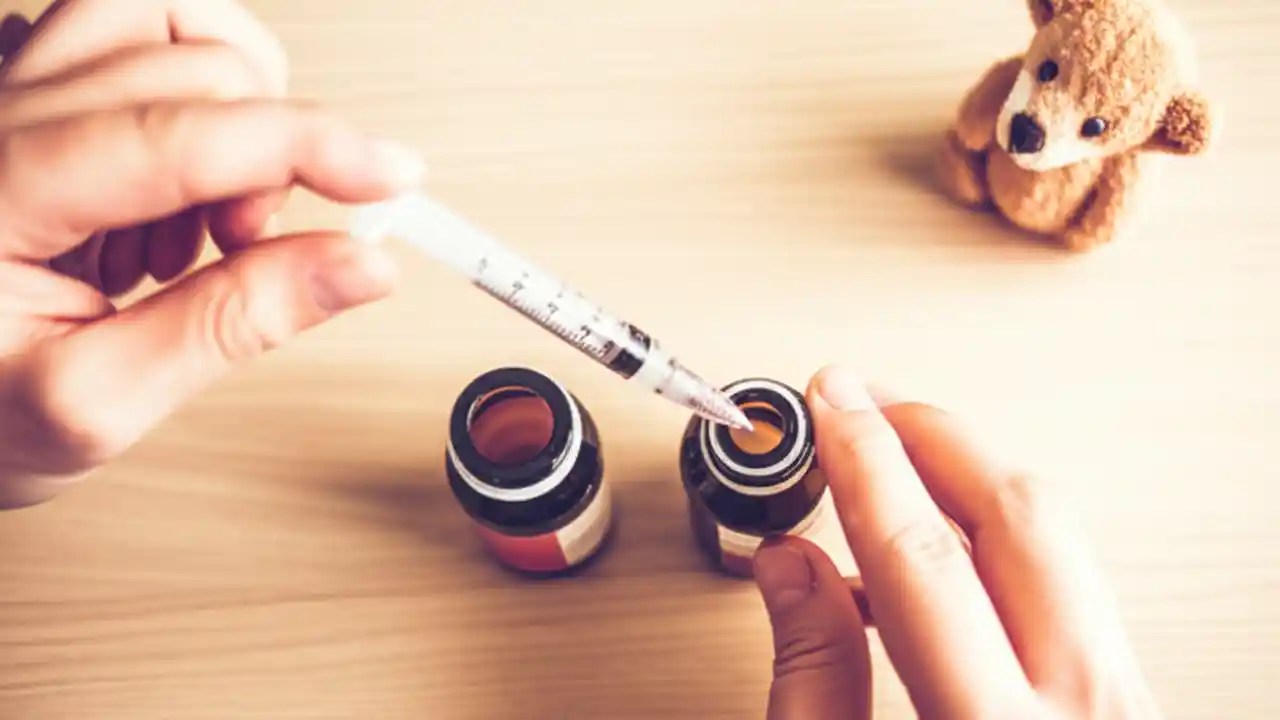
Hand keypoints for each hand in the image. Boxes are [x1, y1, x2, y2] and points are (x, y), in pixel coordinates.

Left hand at [0, 0, 422, 508]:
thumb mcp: (94, 403)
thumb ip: (232, 325)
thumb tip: (358, 267)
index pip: (178, 133)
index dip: (305, 146)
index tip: (391, 179)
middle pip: (189, 65)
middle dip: (265, 155)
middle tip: (247, 246)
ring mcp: (4, 93)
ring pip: (160, 20)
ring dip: (229, 105)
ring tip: (202, 208)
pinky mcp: (21, 92)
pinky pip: (125, 36)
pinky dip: (186, 97)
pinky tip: (164, 183)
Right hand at [754, 366, 1160, 718]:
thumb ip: (813, 677)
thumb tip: (790, 565)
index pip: (921, 555)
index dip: (865, 461)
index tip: (831, 401)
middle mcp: (1086, 706)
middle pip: (1019, 515)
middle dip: (927, 436)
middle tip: (859, 402)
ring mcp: (1124, 699)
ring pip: (1055, 534)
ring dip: (964, 476)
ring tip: (888, 456)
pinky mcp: (1128, 694)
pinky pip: (1065, 579)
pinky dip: (992, 536)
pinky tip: (932, 538)